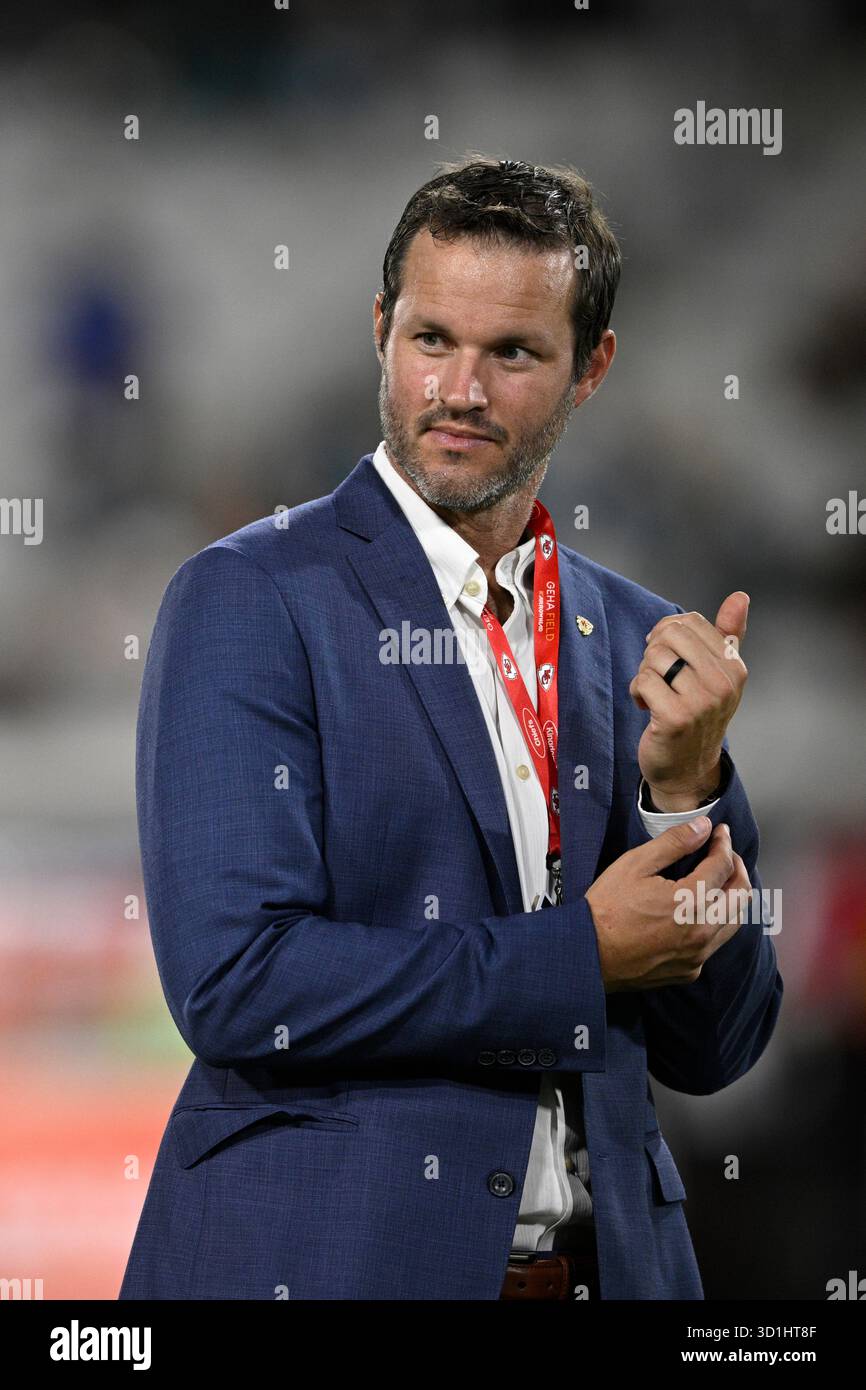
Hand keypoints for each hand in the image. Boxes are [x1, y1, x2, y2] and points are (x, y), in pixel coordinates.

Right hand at [585, 819, 749, 992]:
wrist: (587, 954)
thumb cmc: (606, 908)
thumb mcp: (635, 864)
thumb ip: (674, 843)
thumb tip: (703, 827)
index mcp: (691, 902)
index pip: (723, 866)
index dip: (723, 844)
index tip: (720, 833)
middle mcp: (702, 932)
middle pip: (741, 895)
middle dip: (737, 868)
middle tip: (726, 853)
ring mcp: (698, 955)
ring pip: (734, 922)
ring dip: (732, 897)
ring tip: (720, 880)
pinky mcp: (689, 970)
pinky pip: (715, 943)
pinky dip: (717, 922)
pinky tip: (702, 911)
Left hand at [631, 592, 748, 811]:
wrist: (687, 769)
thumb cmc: (698, 716)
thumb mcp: (718, 675)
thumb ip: (728, 634)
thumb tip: (740, 596)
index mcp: (735, 667)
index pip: (690, 622)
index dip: (668, 635)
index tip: (668, 657)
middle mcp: (723, 683)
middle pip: (670, 635)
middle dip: (654, 652)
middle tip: (658, 675)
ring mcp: (701, 702)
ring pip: (655, 657)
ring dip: (644, 673)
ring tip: (653, 692)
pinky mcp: (676, 718)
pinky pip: (643, 681)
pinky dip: (636, 692)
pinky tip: (644, 706)